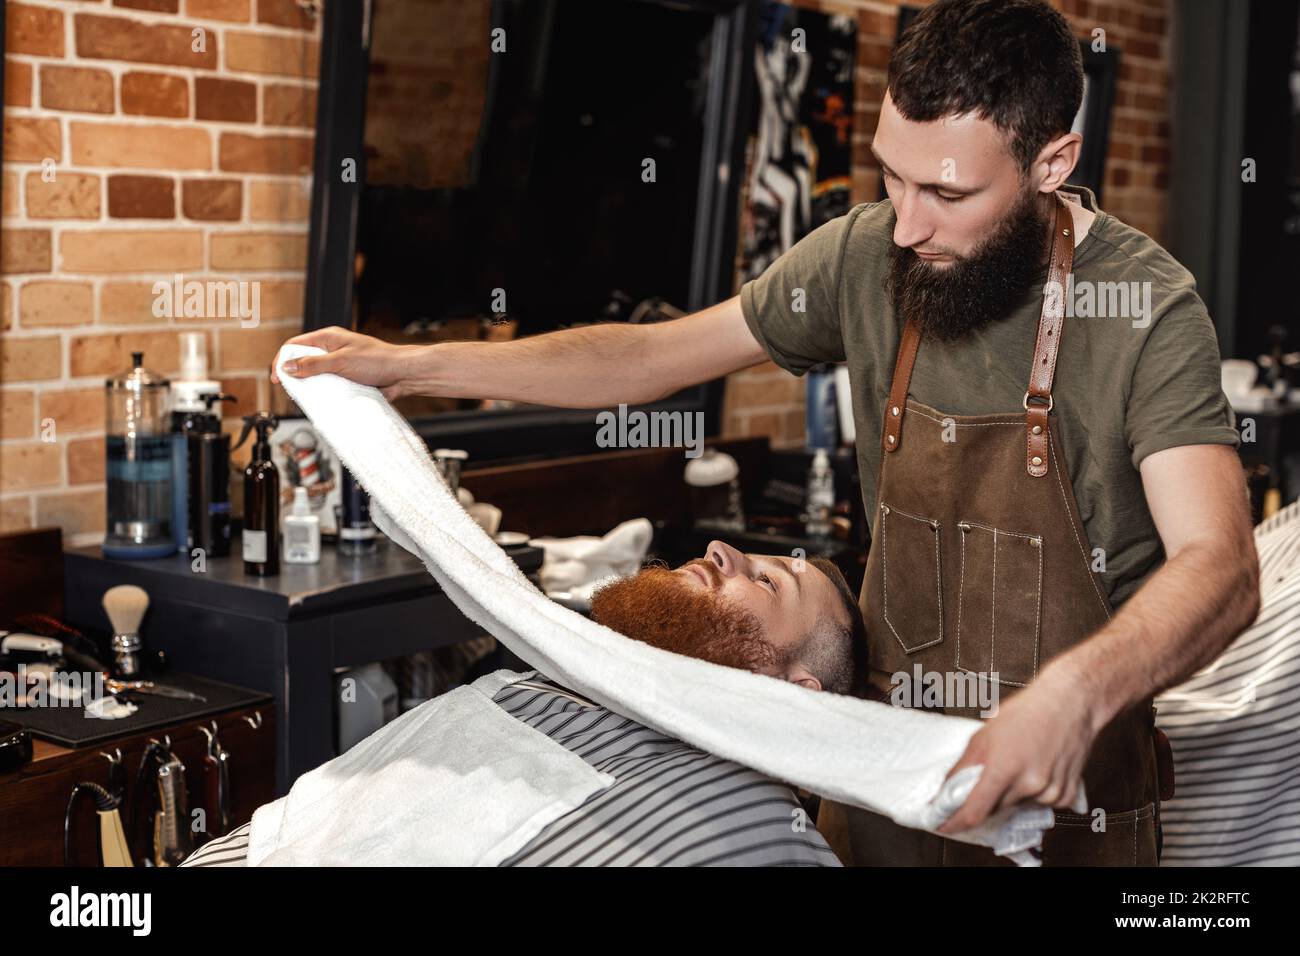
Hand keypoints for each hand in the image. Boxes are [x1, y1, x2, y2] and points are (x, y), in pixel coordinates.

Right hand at [271, 326, 415, 401]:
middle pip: (304, 363)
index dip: (283, 360)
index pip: (296, 345)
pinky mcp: (349, 381)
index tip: (277, 377)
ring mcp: (341, 367)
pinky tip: (324, 403)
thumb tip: (288, 367)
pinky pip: (331, 388)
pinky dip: (325, 396)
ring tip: (308, 398)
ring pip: (317, 378)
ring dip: (311, 388)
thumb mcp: (341, 361)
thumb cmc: (379, 360)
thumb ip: (314, 365)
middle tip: (292, 391)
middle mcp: (333, 351)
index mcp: (328, 338)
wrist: (404, 374)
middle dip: (296, 376)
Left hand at [934, 667, 1096, 834]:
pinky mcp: (1064, 796)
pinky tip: (1034, 769)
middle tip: (984, 780)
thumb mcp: (984, 734)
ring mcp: (1049, 792)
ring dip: (1009, 795)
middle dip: (984, 800)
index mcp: (1005, 767)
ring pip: (1016, 807)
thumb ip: (966, 765)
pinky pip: (1038, 805)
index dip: (955, 823)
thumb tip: (948, 787)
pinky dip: (1031, 794)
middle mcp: (1029, 784)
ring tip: (1016, 764)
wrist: (1069, 704)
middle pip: (994, 809)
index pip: (974, 811)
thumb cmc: (1028, 712)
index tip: (943, 825)